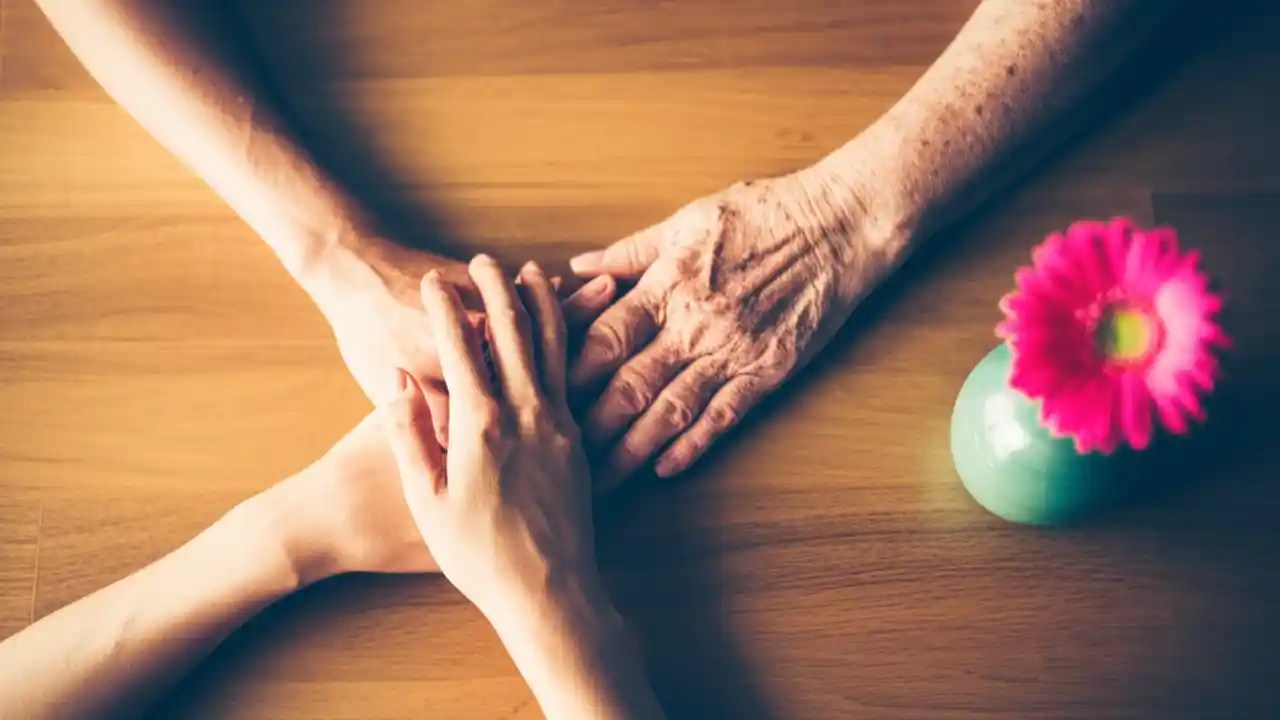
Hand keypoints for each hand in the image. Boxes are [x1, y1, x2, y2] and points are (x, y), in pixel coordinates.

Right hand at [262, 269, 615, 584]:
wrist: (545, 593)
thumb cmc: (475, 554)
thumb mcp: (424, 497)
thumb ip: (409, 431)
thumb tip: (397, 377)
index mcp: (481, 424)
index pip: (459, 346)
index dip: (444, 306)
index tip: (432, 279)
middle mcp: (527, 414)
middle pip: (513, 332)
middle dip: (497, 288)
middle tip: (484, 259)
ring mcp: (560, 425)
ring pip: (555, 346)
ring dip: (544, 303)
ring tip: (535, 271)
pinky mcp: (580, 441)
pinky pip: (575, 376)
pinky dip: (569, 341)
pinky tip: (568, 327)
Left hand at [569, 168, 900, 482]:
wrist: (841, 223)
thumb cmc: (763, 212)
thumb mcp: (688, 218)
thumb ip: (631, 252)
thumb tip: (578, 268)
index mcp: (668, 282)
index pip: (603, 338)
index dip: (567, 374)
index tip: (537, 399)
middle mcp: (695, 323)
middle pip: (628, 385)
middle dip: (588, 428)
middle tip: (554, 459)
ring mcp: (733, 351)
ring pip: (670, 411)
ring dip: (631, 450)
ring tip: (599, 482)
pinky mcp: (768, 371)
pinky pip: (724, 416)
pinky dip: (693, 445)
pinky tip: (664, 468)